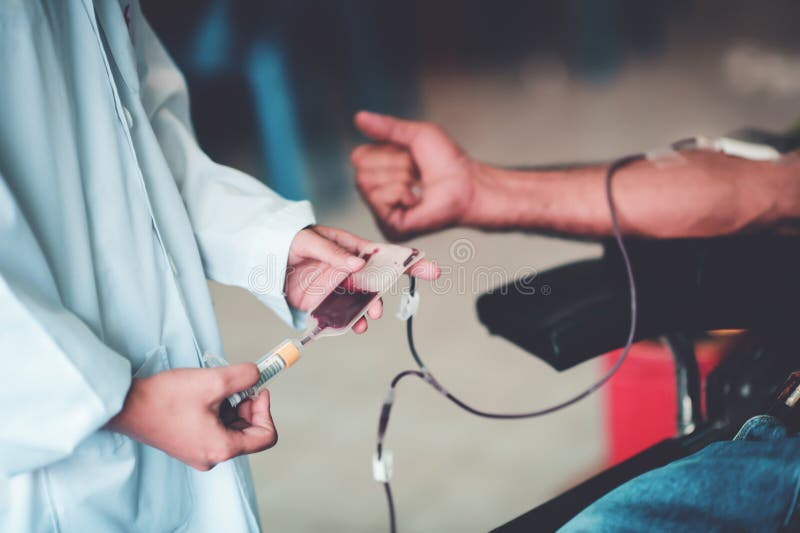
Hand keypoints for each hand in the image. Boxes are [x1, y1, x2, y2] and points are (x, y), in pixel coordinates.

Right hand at [106, 364, 275, 470]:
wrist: (127, 406)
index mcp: (222, 449)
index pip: (265, 437)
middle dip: (248, 406)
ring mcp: (198, 452)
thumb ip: (245, 377)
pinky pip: (215, 429)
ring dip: (232, 407)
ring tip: (217, 388)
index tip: (257, 391)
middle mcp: (211, 457)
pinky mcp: (188, 444)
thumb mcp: (214, 381)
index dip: (266, 410)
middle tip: (238, 386)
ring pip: (231, 429)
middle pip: (248, 433)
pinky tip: (205, 395)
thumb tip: (258, 375)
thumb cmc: (165, 398)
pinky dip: (217, 411)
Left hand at [285, 225, 438, 332]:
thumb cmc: (289, 239)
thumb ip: (332, 253)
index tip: (431, 269)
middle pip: (374, 285)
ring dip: (364, 314)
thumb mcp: (308, 241)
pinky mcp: (321, 302)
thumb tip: (357, 264)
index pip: (386, 256)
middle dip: (379, 299)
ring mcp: (336, 287)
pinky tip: (346, 328)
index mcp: (352, 249)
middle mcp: (348, 270)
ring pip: (358, 304)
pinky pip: (337, 315)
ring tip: (362, 324)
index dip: (409, 262)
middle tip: (377, 311)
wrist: (263, 255)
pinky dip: (344, 324)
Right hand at [351, 111, 479, 240]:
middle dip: (393, 165)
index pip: (357, 157)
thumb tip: (359, 117)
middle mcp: (378, 193)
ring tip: (417, 185)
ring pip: (367, 184)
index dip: (384, 152)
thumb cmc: (447, 162)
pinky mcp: (390, 227)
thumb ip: (387, 127)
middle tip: (416, 173)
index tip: (408, 156)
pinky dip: (400, 193)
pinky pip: (378, 199)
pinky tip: (416, 199)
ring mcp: (383, 212)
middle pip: (361, 171)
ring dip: (399, 178)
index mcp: (379, 172)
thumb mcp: (416, 134)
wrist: (467, 184)